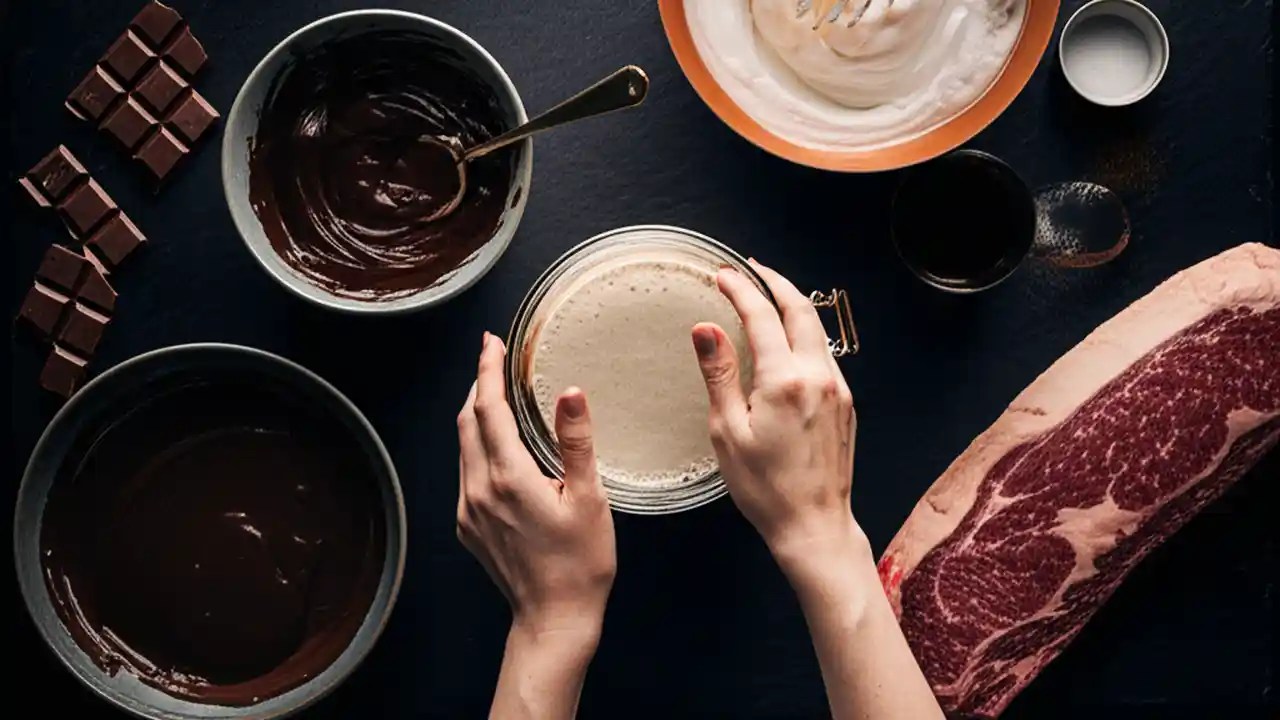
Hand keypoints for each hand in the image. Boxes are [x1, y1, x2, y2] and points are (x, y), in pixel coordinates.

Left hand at [456, 332, 616, 638]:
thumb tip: (571, 394)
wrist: (554, 618)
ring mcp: (470, 509)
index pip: (488, 408)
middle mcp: (479, 490)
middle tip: (493, 356)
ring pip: (463, 445)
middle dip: (478, 384)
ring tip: (495, 391)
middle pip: (468, 421)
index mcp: (508, 477)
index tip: (491, 343)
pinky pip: (467, 472)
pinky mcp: (469, 526)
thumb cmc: (579, 564)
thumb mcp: (589, 498)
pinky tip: (497, 444)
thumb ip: (576, 441)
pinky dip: (477, 444)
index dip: (487, 370)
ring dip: (476, 413)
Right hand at [691, 260, 863, 573]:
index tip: (722, 274)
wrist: (814, 526)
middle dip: (774, 282)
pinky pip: (823, 354)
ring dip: (791, 306)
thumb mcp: (728, 432)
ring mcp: (838, 389)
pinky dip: (803, 334)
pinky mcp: (846, 403)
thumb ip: (719, 374)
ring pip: (816, 329)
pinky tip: (786, 341)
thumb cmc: (766, 489)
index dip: (740, 289)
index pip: (761, 316)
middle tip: (749, 269)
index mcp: (785, 381)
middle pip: (800, 309)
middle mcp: (819, 376)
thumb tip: (705, 329)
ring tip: (767, 297)